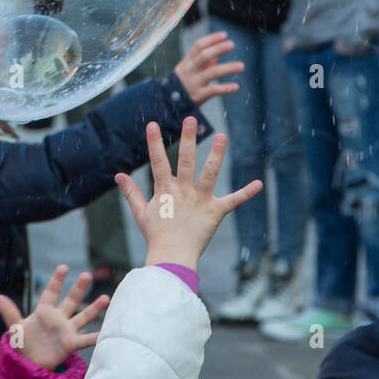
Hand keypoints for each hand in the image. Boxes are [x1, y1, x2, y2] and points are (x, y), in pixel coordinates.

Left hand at [0, 264, 107, 370]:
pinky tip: (106, 333)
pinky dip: (96, 337)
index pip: (51, 293)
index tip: (63, 267)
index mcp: (43, 312)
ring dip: (94, 308)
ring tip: (107, 298)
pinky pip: (85, 340)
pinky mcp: (70, 344)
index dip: (56, 280)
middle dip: (79, 288)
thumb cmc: (22, 345)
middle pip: (70, 300)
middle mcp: (58, 319)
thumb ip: (9, 312)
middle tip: (86, 275)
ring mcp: (66, 331)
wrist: (28, 365)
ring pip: (83, 316)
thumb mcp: (15, 328)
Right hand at [115, 117, 261, 268]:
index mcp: (165, 190)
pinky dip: (246, 193)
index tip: (153, 124)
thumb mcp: (141, 213)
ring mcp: (201, 200)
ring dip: (216, 154)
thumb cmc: (156, 236)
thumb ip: (132, 192)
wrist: (172, 258)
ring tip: (222, 136)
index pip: (157, 162)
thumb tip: (118, 175)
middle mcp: (184, 191)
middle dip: (188, 139)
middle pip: (186, 161)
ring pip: (210, 173)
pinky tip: (259, 184)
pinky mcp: (215, 212)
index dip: (155, 143)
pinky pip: (233, 201)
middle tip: (191, 119)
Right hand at [172, 30, 243, 104]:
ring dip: (228, 68)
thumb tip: (216, 56)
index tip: (225, 35)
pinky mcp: (198, 96)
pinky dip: (225, 88)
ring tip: (241, 66)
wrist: (167, 104)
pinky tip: (236, 87)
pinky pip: (213, 91)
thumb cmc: (181, 84)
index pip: (198, 46)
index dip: (212, 39)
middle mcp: (190, 70)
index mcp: (187, 62)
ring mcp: (194, 83)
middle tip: (232, 44)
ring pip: (212, 72)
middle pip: (204, 56)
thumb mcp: (188, 71)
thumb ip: (202, 63)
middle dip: (218, 48)